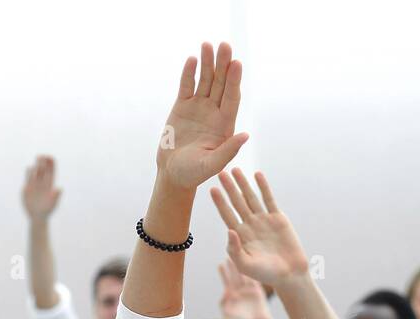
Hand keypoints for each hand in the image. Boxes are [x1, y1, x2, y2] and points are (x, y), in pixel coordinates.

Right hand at [22, 155, 61, 220]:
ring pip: (35, 172)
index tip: (49, 157)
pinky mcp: (28, 187)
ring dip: (36, 166)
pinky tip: (30, 169)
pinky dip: (29, 172)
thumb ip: (56, 196)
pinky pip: (28, 177)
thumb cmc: (47, 211)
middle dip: (42, 162)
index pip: (51, 171)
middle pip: (43, 169)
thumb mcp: (52, 204)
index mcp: (50, 185)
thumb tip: (59, 188)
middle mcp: (43, 183)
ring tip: (36, 165)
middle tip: (40, 157)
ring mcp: (35, 184)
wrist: (37, 216)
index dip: (51, 164)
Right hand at [157, 42, 247, 190]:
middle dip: (223, 65)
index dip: (234, 81)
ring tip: (208, 45)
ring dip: (207, 63)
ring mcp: (199, 108)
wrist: (173, 173)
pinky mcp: (183, 106)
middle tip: (225, 46)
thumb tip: (245, 135)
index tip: (237, 63)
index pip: (231, 99)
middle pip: (220, 84)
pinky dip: (189, 73)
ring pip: (205, 81)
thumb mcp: (211, 165)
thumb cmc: (193, 173)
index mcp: (224, 126)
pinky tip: (193, 59)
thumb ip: (228, 150)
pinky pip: (187, 85)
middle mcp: (214, 113)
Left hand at [210, 168, 309, 285]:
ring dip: (243, 184)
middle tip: (221, 172)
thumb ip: (234, 250)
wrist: (290, 274)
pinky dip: (263, 187)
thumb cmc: (266, 274)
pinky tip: (257, 175)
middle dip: (229, 188)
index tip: (212, 189)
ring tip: (235, 169)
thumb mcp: (245, 265)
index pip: (227, 215)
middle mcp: (250, 225)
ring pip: (251, 198)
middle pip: (237, 203)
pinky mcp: (277, 218)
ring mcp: (263, 220)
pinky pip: (269, 199)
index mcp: (240, 236)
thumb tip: (229, 230)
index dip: (220, 203)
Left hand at [218, 260, 273, 318]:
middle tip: (230, 255)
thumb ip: (225, 303)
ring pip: (245, 277)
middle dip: (232, 266)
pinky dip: (254, 274)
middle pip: (235, 276)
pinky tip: (254, 266)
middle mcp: (239, 293)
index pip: (227, 282)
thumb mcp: (229, 314)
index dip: (224, 273)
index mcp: (231, 297)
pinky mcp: (258, 294)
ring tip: (242, 256)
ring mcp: (249, 293)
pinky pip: (255, 282)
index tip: (221, 265)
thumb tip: (225, 294)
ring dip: (243, 267)